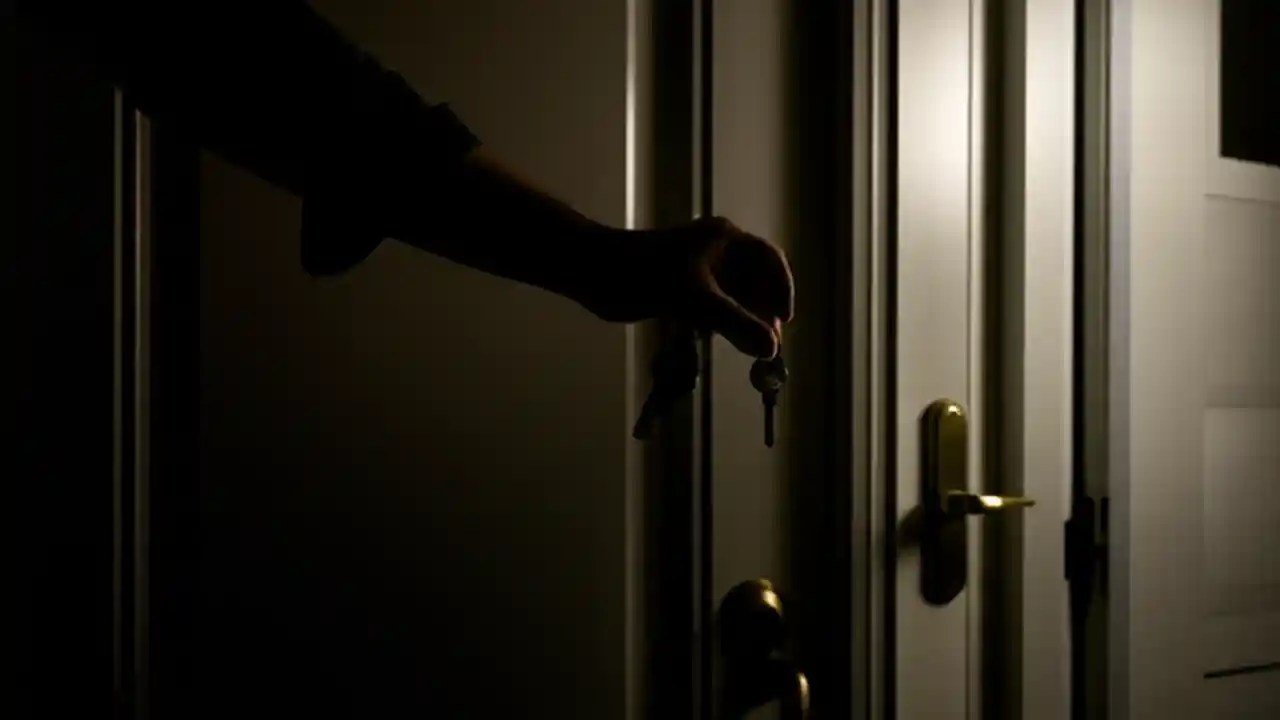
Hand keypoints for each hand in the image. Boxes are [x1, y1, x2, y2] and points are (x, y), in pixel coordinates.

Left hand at [582, 217, 794, 358]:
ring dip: (743, 320)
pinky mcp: (682, 287)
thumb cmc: (642, 274)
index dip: (782, 290)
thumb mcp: (694, 300)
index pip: (769, 260)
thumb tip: (771, 348)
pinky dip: (722, 322)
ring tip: (747, 348)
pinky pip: (714, 305)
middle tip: (766, 345)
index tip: (784, 321)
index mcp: (725, 239)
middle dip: (762, 311)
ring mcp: (698, 268)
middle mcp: (716, 250)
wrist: (593, 271)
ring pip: (735, 296)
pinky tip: (720, 339)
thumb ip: (735, 323)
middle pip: (755, 281)